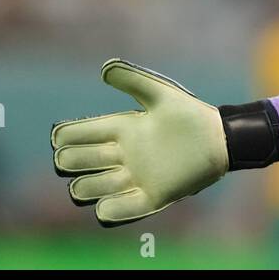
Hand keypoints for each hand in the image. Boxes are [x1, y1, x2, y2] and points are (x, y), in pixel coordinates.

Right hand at [51, 59, 229, 226]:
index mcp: (120, 130)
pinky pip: (122, 209)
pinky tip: (104, 207)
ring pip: (94, 188)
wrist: (219, 139)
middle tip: (68, 160)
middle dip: (70, 162)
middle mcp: (122, 155)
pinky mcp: (152, 197)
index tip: (59, 136)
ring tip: (83, 186)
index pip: (81, 134)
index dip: (67, 135)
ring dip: (86, 187)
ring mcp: (135, 178)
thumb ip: (133, 80)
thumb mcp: (160, 94)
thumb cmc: (190, 114)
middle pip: (81, 162)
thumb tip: (103, 69)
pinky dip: (110, 210)